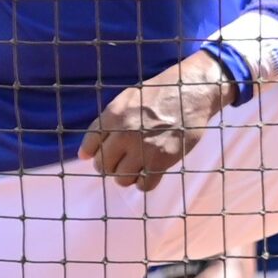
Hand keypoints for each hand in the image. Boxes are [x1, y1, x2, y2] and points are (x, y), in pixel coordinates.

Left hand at [81, 54, 237, 189]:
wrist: (193, 92)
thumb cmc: (160, 93)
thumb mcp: (128, 99)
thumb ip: (106, 123)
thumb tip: (84, 154)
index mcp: (113, 116)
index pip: (90, 146)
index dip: (94, 153)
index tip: (103, 154)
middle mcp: (124, 134)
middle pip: (103, 166)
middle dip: (111, 165)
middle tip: (124, 160)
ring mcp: (143, 149)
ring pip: (121, 179)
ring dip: (127, 176)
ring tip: (138, 166)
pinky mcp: (163, 160)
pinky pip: (144, 185)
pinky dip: (145, 182)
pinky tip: (151, 171)